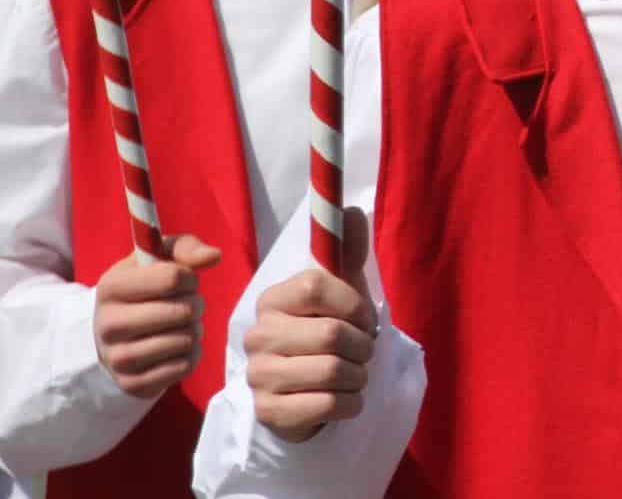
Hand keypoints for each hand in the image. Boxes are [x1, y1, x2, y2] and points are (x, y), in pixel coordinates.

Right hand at [93, 233, 222, 397]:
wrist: (115, 335)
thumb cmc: (145, 288)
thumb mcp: (159, 258)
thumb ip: (186, 248)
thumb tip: (213, 256)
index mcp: (110, 287)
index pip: (172, 278)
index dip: (189, 278)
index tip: (184, 281)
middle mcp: (107, 325)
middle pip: (181, 312)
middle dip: (195, 305)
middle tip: (186, 305)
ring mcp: (117, 358)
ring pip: (184, 340)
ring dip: (194, 330)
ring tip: (181, 325)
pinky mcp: (132, 384)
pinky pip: (183, 366)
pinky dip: (191, 354)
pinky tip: (178, 347)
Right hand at [245, 207, 377, 443]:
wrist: (301, 394)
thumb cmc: (323, 333)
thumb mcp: (339, 291)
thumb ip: (346, 252)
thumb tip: (354, 210)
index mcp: (272, 299)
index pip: (317, 285)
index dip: (354, 304)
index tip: (364, 318)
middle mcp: (257, 334)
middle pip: (331, 334)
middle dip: (363, 346)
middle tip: (363, 352)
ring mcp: (258, 375)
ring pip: (332, 371)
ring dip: (359, 376)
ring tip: (355, 374)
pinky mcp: (268, 411)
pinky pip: (327, 405)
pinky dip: (351, 402)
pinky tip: (345, 398)